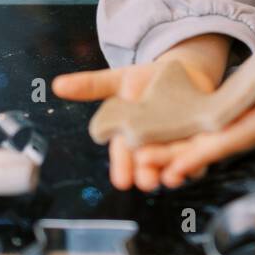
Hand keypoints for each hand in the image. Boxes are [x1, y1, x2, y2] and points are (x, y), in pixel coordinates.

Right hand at [51, 34, 229, 190]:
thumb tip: (56, 85)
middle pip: (147, 164)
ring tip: (170, 178)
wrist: (185, 72)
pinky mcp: (199, 143)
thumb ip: (92, 85)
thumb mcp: (120, 79)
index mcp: (129, 135)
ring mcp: (174, 147)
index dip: (122, 167)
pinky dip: (195, 164)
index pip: (123, 154)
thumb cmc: (148, 80)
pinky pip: (197, 158)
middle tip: (146, 181)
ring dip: (171, 172)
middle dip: (146, 173)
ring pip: (172, 164)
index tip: (122, 181)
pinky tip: (195, 167)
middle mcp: (150, 146)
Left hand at [129, 79, 254, 188]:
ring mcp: (223, 133)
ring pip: (191, 146)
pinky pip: (189, 137)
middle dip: (172, 158)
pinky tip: (146, 142)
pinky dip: (170, 142)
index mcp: (252, 129)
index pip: (222, 146)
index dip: (199, 156)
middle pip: (200, 151)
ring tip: (137, 159)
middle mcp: (234, 136)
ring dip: (166, 154)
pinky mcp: (214, 126)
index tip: (175, 167)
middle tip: (141, 163)